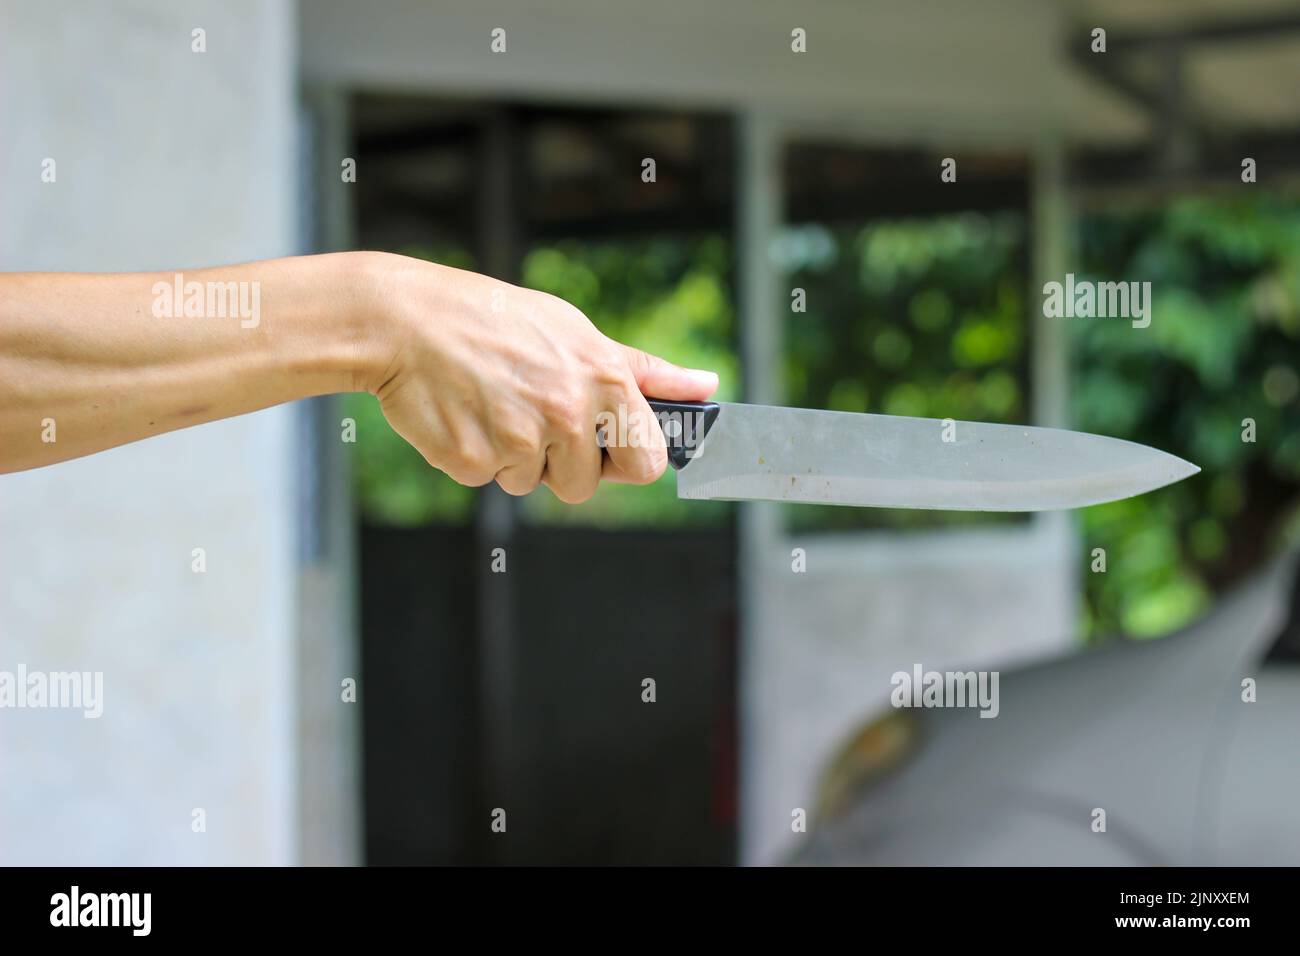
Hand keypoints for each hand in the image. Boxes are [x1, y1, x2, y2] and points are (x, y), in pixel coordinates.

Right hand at [359, 253, 718, 502]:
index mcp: (602, 379)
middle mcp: (567, 411)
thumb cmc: (497, 322)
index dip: (625, 459)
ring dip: (513, 458)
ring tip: (492, 403)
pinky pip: (485, 478)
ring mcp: (519, 438)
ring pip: (530, 483)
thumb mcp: (577, 333)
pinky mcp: (472, 459)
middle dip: (563, 467)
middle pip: (584, 486)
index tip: (605, 446)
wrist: (405, 321)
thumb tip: (706, 387)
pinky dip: (473, 454)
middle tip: (533, 417)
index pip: (646, 460)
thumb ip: (643, 372)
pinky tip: (462, 411)